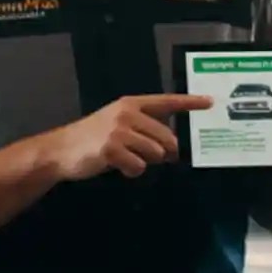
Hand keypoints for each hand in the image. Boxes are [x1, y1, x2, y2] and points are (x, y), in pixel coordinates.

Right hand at [43, 95, 212, 180]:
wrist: (61, 149)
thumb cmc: (93, 137)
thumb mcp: (118, 123)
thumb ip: (145, 128)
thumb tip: (172, 149)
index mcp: (131, 104)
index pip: (166, 101)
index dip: (190, 102)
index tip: (210, 102)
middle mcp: (127, 113)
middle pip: (166, 138)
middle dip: (163, 152)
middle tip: (147, 155)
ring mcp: (119, 130)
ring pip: (155, 153)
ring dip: (145, 161)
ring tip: (126, 157)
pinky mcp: (111, 149)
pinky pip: (139, 166)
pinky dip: (132, 171)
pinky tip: (118, 166)